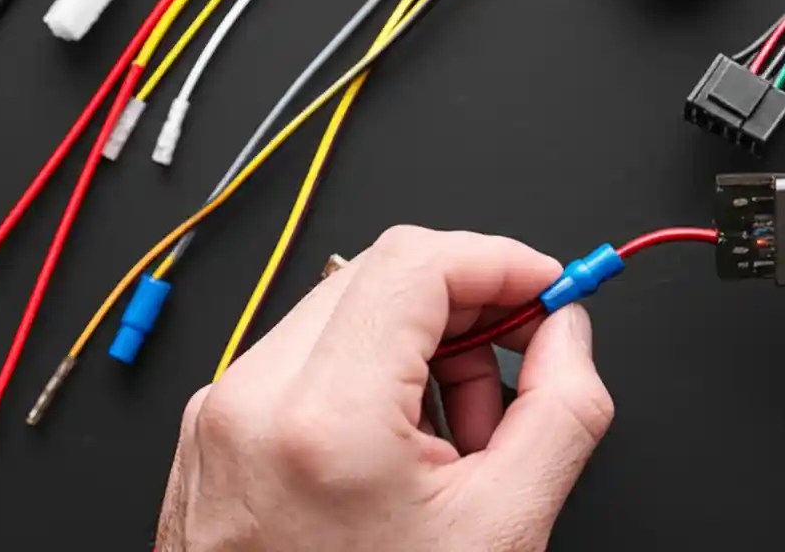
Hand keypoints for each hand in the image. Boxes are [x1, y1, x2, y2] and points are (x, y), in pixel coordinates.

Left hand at [157, 227, 613, 550]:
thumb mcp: (503, 529)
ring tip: (461, 437)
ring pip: (346, 311)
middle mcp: (253, 402)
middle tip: (521, 361)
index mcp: (323, 421)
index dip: (500, 260)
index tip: (546, 287)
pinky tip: (407, 450)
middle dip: (469, 306)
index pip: (419, 262)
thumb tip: (568, 331)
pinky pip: (309, 358)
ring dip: (424, 347)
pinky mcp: (216, 431)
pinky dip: (374, 378)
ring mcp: (223, 414)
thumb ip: (563, 410)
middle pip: (382, 275)